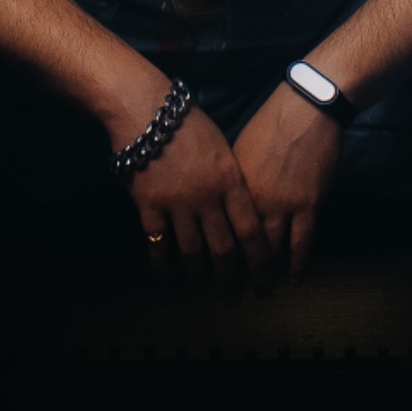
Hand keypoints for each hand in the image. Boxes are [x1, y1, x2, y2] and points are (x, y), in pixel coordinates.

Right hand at [129, 108, 271, 285]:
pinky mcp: (149, 205)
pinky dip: (163, 264)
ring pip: (192, 251)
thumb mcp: (223, 147)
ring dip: (198, 276)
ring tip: (201, 291)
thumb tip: (241, 204)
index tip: (265, 279)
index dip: (259, 260)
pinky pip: (158, 242)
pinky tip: (167, 279)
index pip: (251, 231)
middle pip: (224, 249)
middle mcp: (208, 198)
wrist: (146, 111)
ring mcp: (178, 204)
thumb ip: (233, 178)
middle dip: (232, 279)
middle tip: (235, 299)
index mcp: (231, 182)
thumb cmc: (189, 123)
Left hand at [231, 88, 338, 281]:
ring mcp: (280, 204)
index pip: (218, 229)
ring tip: (261, 293)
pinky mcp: (307, 204)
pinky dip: (298, 264)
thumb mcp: (238, 150)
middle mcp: (251, 199)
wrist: (307, 108)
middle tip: (229, 295)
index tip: (206, 273)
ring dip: (265, 275)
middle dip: (234, 274)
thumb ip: (231, 181)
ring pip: (269, 250)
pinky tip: (295, 279)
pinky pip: (302, 243)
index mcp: (231, 186)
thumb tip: (221, 201)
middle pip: (239, 245)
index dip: (212, 254)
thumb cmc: (271, 123)